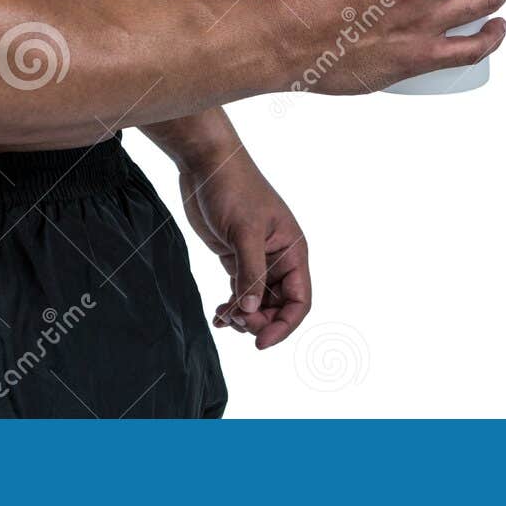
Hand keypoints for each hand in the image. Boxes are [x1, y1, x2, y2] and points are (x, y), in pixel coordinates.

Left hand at [177, 148, 309, 349]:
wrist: (206, 163)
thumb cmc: (232, 188)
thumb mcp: (244, 231)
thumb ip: (250, 273)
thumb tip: (251, 311)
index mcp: (293, 250)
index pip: (299, 300)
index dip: (283, 325)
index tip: (259, 342)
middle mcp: (279, 258)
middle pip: (279, 306)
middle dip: (259, 321)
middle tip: (235, 323)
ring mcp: (257, 258)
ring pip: (258, 302)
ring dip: (244, 317)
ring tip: (223, 317)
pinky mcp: (236, 256)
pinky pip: (241, 291)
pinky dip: (232, 307)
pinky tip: (219, 314)